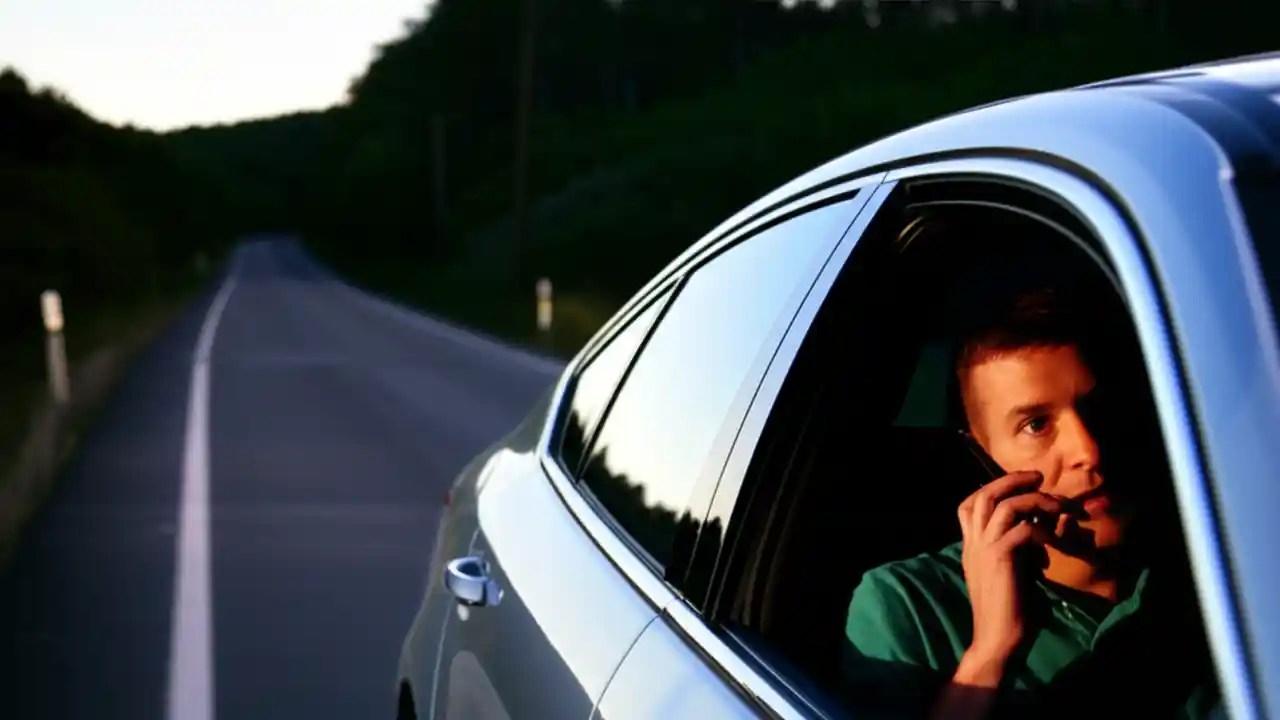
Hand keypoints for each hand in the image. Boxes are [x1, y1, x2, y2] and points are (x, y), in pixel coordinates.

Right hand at [956, 471, 1060, 677]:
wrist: (998, 639)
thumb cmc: (1009, 610)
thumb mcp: (1013, 571)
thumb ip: (1019, 549)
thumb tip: (1041, 529)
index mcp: (972, 546)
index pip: (969, 504)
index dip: (993, 487)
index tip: (1022, 483)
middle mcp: (974, 544)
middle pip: (984, 496)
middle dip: (1012, 481)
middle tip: (1038, 476)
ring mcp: (984, 551)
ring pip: (1004, 507)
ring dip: (1034, 500)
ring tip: (1057, 503)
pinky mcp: (999, 560)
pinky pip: (1022, 531)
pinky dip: (1041, 528)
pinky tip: (1054, 538)